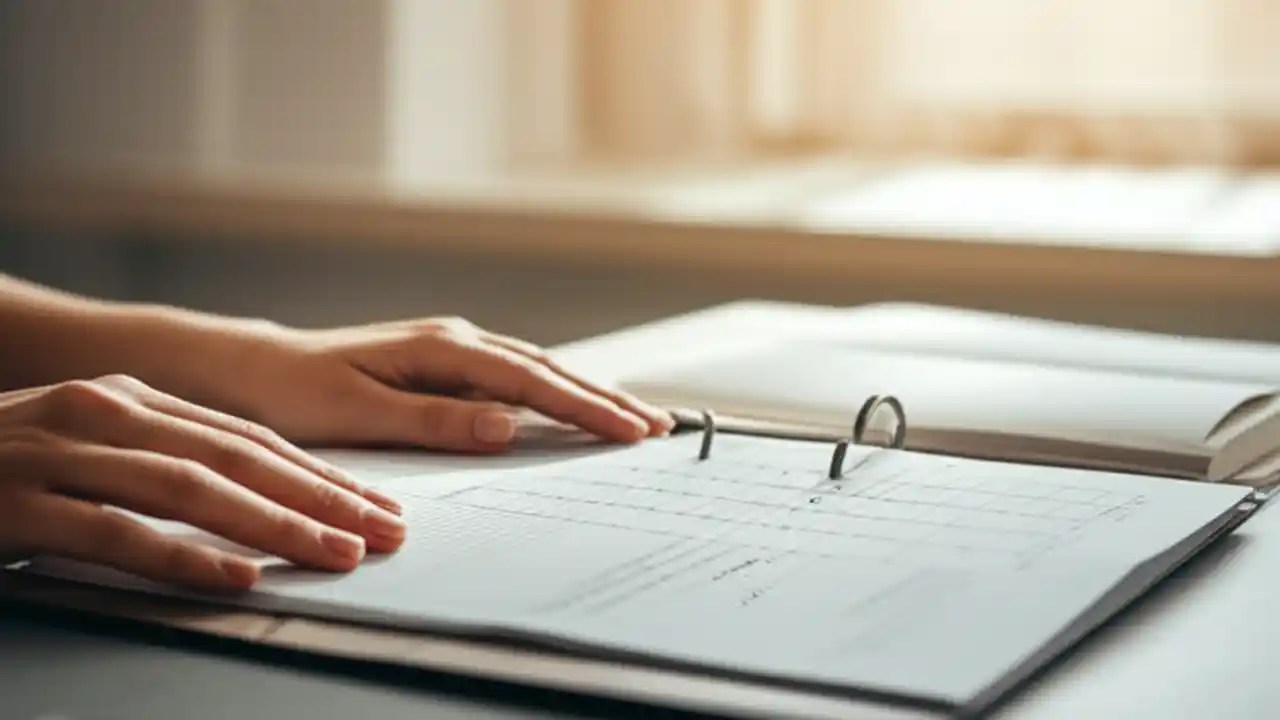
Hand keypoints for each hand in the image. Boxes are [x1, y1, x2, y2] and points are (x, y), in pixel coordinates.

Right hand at [0, 375, 405, 590]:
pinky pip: (115, 533)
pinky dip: (180, 557)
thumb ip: (162, 459)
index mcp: (129, 399)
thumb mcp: (90, 446)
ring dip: (274, 524)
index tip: (377, 504)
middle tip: (384, 532)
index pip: (250, 438)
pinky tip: (234, 576)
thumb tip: (254, 498)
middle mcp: (104, 414)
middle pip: (238, 458)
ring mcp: (59, 454)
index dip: (320, 472)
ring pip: (190, 489)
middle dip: (320, 497)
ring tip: (334, 553)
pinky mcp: (19, 504)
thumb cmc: (3, 465)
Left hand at [204, 317, 673, 451]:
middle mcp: (455, 341)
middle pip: (547, 370)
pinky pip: (514, 378)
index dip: (586, 407)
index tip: (632, 430)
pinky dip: (552, 394)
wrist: (257, 370)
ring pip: (536, 371)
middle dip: (604, 399)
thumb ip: (435, 420)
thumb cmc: (299, 392)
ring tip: (633, 418)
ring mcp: (452, 350)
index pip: (532, 381)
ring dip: (585, 395)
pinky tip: (571, 406)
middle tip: (658, 427)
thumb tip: (508, 426)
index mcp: (442, 349)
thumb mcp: (360, 414)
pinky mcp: (445, 365)